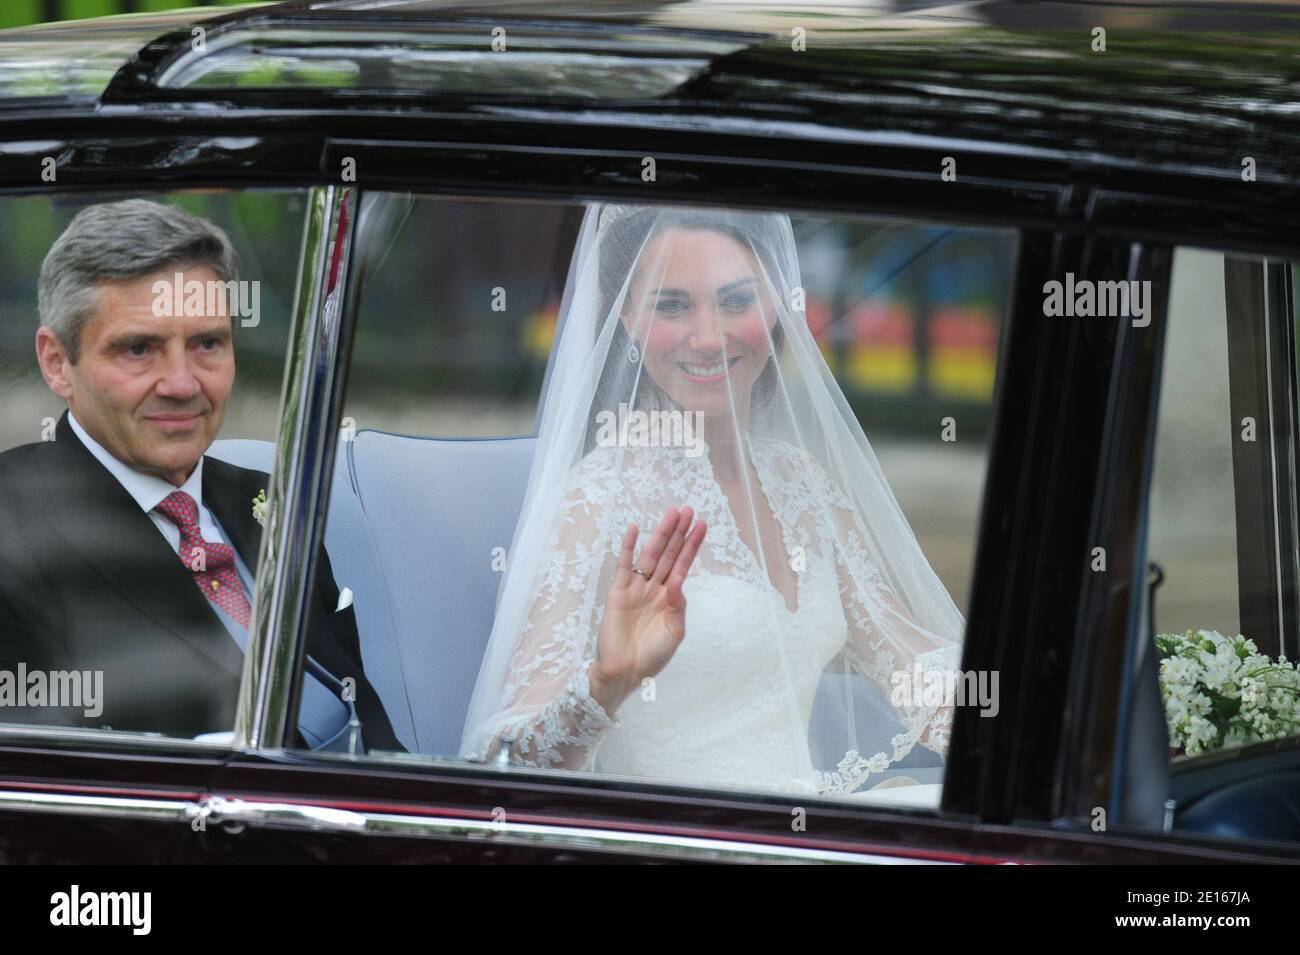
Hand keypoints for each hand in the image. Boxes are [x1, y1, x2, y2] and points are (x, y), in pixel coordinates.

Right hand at [589, 506, 706, 714]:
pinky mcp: (618, 591)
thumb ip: (678, 604)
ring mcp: (636, 587)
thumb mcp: (674, 631)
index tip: (702, 525)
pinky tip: (634, 529)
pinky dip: (628, 546)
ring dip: (660, 534)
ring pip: (650, 555)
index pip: (683, 564)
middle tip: (687, 509)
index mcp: (670, 597)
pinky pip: (623, 565)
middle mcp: (654, 588)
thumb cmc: (652, 655)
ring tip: (670, 514)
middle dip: (678, 532)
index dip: (692, 545)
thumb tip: (679, 579)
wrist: (624, 671)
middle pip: (669, 554)